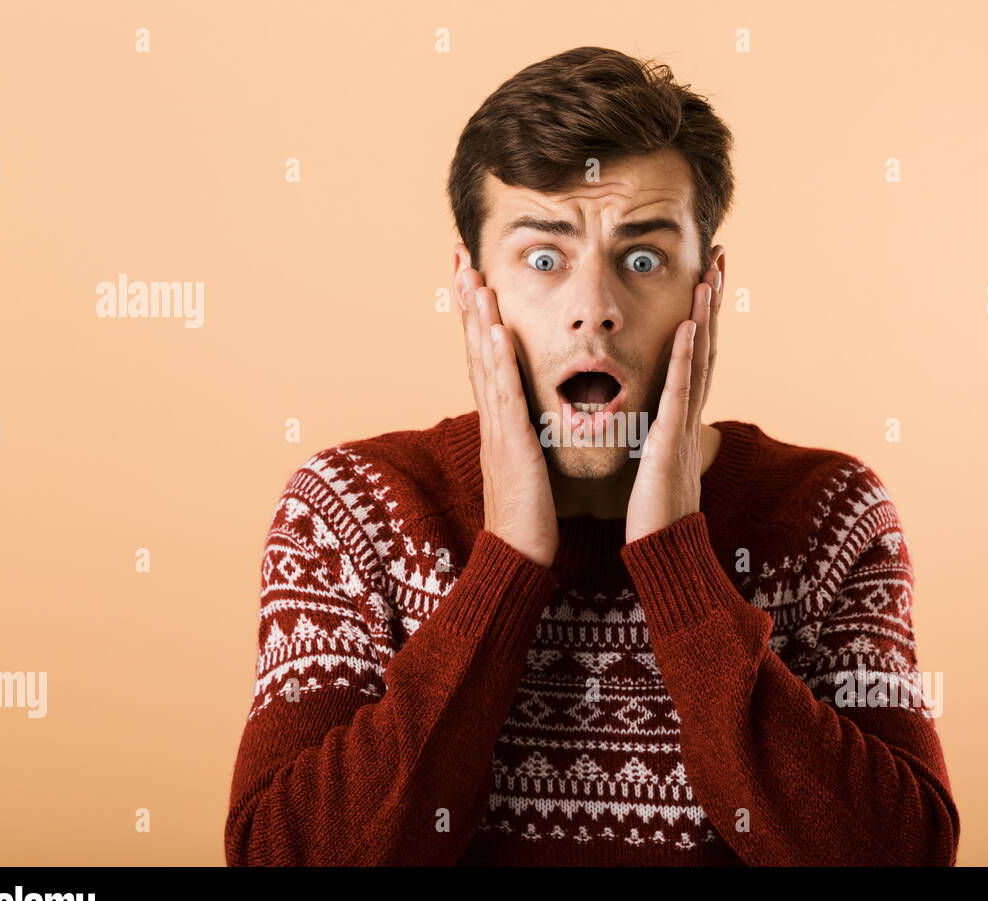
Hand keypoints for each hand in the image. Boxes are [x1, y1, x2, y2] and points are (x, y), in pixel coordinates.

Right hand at [458, 269, 558, 567]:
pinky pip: (503, 394)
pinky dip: (497, 359)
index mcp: (499, 419)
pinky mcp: (510, 444)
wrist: (519, 556)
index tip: (472, 276)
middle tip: (459, 257)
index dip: (475, 315)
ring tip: (473, 277)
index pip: (484, 355)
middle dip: (467, 301)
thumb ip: (525, 432)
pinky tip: (494, 328)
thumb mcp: (528, 462)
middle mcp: (491, 417)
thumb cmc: (528, 514)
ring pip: (484, 363)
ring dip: (476, 317)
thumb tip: (527, 412)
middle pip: (474, 348)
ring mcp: (497, 429)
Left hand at [624, 267, 721, 543]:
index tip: (706, 281)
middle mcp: (689, 416)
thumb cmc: (655, 515)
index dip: (703, 319)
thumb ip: (657, 436)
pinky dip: (684, 358)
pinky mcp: (671, 443)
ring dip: (705, 317)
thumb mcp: (655, 463)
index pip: (695, 358)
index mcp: (682, 419)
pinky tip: (688, 327)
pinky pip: (679, 393)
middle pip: (706, 348)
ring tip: (709, 277)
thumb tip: (654, 420)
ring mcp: (684, 427)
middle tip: (719, 259)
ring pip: (697, 362)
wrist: (664, 552)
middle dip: (712, 303)